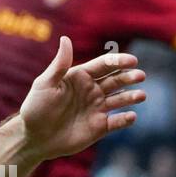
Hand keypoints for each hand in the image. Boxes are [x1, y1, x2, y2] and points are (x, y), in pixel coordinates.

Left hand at [18, 37, 145, 160]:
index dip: (118, 61)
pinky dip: (125, 119)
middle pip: (115, 80)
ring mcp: (97, 108)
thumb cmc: (36, 108)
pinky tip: (131, 116)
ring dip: (132, 96)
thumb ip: (59, 64)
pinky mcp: (99, 127)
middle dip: (129, 77)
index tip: (132, 61)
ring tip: (141, 95)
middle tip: (140, 76)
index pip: (104, 65)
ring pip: (120, 99)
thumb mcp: (45, 84)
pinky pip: (116, 122)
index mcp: (81, 76)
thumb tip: (65, 38)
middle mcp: (92, 90)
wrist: (34, 138)